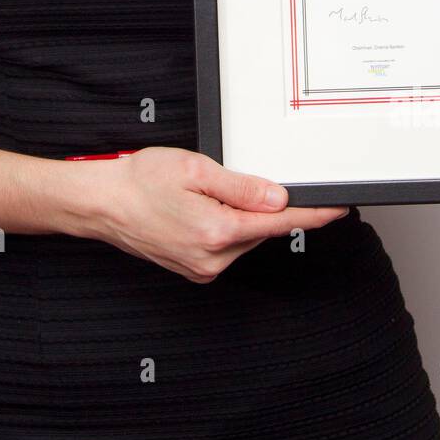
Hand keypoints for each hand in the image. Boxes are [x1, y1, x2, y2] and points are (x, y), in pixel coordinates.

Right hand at [87, 146, 348, 283]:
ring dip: (237, 216)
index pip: (280, 223)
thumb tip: (279, 198)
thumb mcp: (195, 169)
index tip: (337, 208)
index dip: (312, 213)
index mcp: (218, 230)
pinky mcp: (195, 270)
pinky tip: (196, 210)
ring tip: (198, 193)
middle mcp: (213, 258)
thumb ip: (242, 186)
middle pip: (260, 230)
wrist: (102, 204)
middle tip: (222, 181)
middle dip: (257, 205)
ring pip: (243, 239)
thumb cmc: (140, 181)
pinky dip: (224, 228)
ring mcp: (203, 268)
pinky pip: (226, 247)